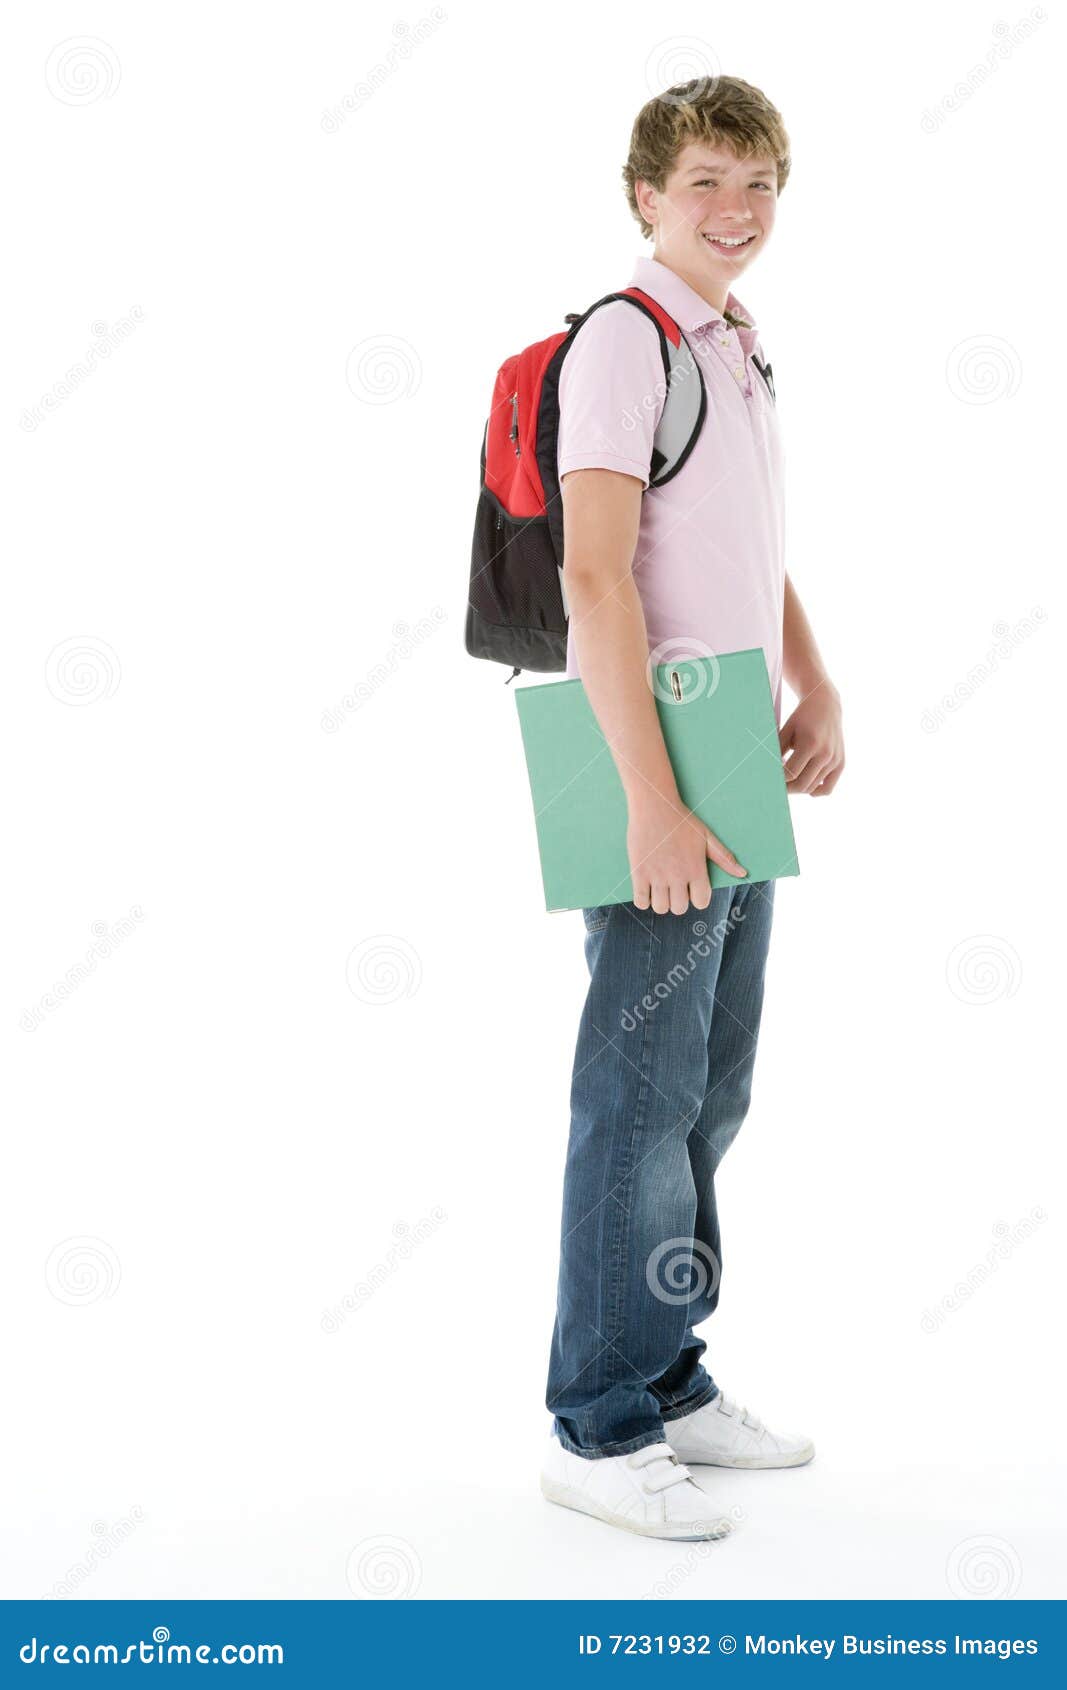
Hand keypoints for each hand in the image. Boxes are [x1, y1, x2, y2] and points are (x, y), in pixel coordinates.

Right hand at [626, 789, 746, 915]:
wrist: (655, 805)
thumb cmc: (682, 820)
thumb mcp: (706, 837)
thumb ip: (724, 858)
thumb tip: (743, 873)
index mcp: (696, 869)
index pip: (701, 902)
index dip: (697, 898)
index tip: (691, 888)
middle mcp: (677, 875)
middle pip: (679, 908)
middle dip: (678, 901)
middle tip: (674, 887)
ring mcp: (656, 875)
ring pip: (660, 908)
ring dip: (661, 902)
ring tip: (660, 888)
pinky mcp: (638, 871)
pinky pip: (640, 901)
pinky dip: (643, 900)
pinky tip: (646, 888)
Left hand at [779, 682, 844, 794]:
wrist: (826, 705)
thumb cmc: (802, 718)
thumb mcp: (786, 730)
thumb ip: (777, 751)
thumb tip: (768, 772)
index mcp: (810, 744)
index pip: (790, 773)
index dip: (778, 779)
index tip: (768, 778)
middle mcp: (825, 754)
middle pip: (802, 784)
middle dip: (786, 788)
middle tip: (776, 785)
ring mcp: (835, 760)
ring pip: (813, 788)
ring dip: (798, 788)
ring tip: (788, 782)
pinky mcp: (841, 763)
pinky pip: (828, 788)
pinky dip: (816, 791)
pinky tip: (805, 786)